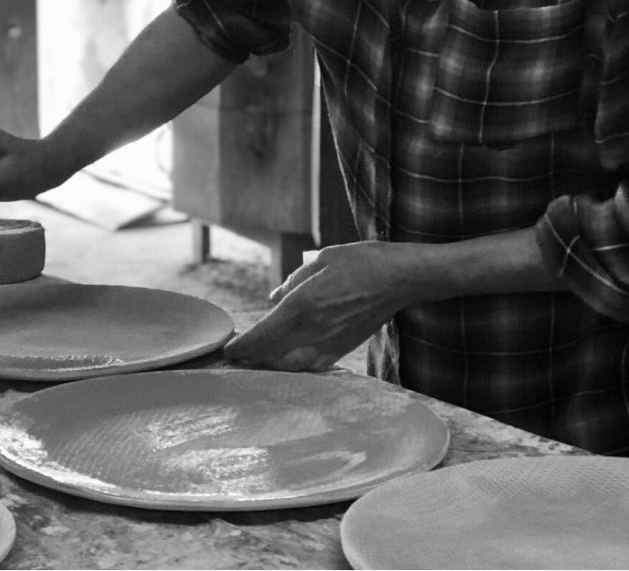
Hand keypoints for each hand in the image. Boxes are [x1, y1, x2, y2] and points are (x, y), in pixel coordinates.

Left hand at [222, 241, 416, 371]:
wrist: (401, 279)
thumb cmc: (361, 263)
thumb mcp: (320, 261)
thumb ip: (292, 282)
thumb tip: (274, 297)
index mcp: (302, 306)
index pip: (262, 337)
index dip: (240, 348)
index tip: (227, 351)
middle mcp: (314, 331)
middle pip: (271, 358)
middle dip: (250, 360)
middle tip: (234, 358)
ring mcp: (330, 344)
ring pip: (290, 367)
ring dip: (270, 365)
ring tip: (255, 360)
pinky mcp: (343, 349)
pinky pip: (311, 366)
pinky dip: (293, 365)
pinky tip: (286, 360)